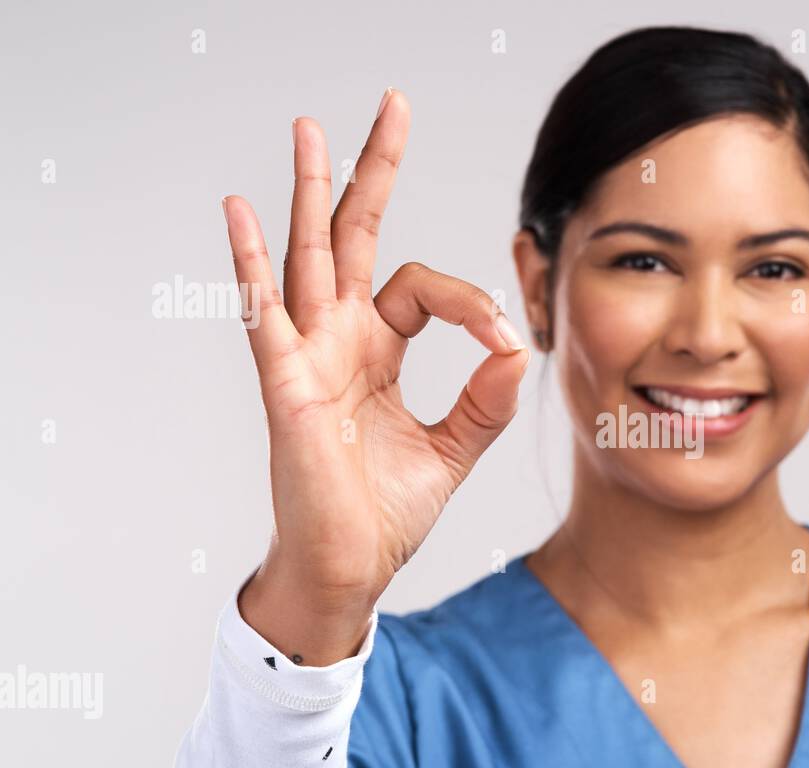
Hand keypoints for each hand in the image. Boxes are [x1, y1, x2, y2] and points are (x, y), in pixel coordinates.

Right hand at [222, 88, 528, 661]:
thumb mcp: (455, 447)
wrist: (351, 568)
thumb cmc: (387, 511)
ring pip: (307, 257)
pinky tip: (241, 209)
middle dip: (373, 173)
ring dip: (310, 193)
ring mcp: (306, 358)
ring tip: (310, 130)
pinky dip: (251, 261)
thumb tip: (516, 345)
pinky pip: (266, 314)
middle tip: (391, 106)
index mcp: (377, 352)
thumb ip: (484, 397)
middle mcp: (338, 342)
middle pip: (354, 239)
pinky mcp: (285, 385)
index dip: (468, 300)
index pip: (421, 287)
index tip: (501, 337)